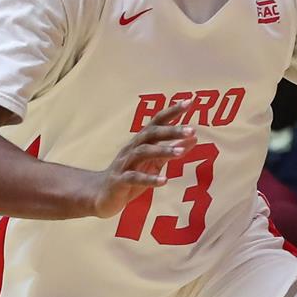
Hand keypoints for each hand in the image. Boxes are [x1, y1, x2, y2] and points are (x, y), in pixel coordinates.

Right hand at [85, 102, 195, 218]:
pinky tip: (164, 181)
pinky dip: (150, 179)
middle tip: (191, 130)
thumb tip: (194, 138)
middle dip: (171, 130)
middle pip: (151, 133)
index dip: (172, 111)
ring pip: (143, 152)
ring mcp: (125, 163)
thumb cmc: (131, 175)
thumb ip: (172, 150)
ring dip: (162, 150)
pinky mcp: (120, 181)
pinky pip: (135, 178)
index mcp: (142, 141)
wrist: (102, 195)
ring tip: (180, 153)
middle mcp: (133, 148)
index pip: (157, 122)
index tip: (190, 102)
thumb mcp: (154, 162)